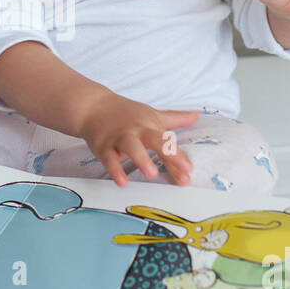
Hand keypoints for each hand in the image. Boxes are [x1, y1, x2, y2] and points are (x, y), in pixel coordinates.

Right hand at [78, 93, 199, 187]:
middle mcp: (137, 131)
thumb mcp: (151, 114)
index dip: (179, 157)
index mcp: (150, 126)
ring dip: (141, 159)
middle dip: (170, 154)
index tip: (190, 171)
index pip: (168, 143)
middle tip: (183, 170)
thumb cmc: (125, 114)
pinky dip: (115, 170)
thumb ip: (175, 118)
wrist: (92, 106)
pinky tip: (122, 182)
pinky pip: (109, 159)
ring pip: (131, 147)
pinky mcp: (103, 147)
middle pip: (155, 140)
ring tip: (151, 174)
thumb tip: (196, 115)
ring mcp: (120, 138)